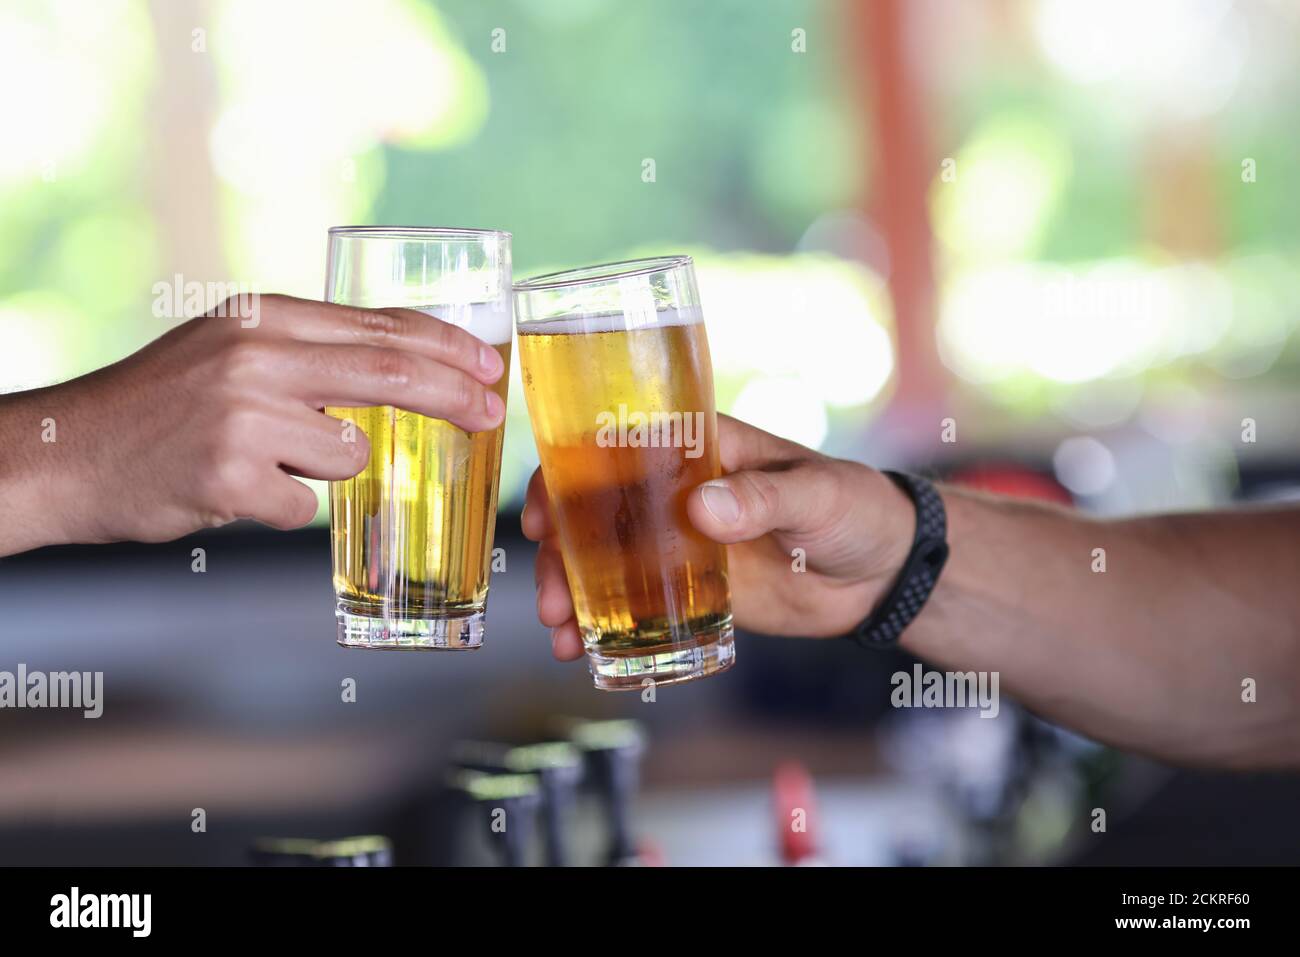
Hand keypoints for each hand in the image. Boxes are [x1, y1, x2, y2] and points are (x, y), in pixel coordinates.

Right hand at [0, 294, 505, 554]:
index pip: (380, 325)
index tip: (489, 365)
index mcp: (263, 316)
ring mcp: (243, 415)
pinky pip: (302, 505)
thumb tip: (405, 375)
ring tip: (261, 459)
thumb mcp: (231, 350)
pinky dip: (279, 505)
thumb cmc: (160, 406)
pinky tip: (229, 489)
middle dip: (454, 396)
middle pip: (390, 372)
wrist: (66, 452)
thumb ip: (308, 355)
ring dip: (326, 468)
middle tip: (492, 412)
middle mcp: (257, 355)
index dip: (447, 346)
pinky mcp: (230, 476)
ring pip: (350, 454)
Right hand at [523, 413, 915, 659]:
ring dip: (571, 593)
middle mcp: (674, 492)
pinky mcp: (692, 590)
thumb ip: (762, 496)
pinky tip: (583, 652)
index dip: (564, 475)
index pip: (613, 448)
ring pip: (604, 562)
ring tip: (560, 633)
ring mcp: (678, 544)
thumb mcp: (816, 491)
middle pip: (592, 513)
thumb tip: (703, 507)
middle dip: (558, 553)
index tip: (543, 515)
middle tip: (551, 596)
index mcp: (698, 448)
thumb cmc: (856, 506)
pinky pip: (637, 604)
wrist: (885, 571)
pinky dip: (606, 628)